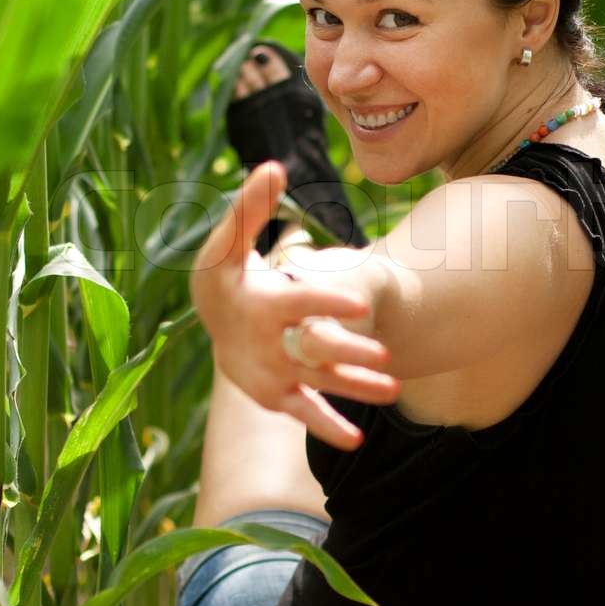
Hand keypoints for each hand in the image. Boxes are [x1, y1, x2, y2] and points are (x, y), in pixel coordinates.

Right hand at [190, 161, 397, 447]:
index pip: (297, 303)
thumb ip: (253, 206)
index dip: (326, 303)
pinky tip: (358, 440)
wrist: (210, 320)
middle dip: (347, 355)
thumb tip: (274, 165)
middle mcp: (264, 344)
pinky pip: (302, 413)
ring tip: (394, 392)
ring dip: (353, 389)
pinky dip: (327, 426)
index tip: (359, 302)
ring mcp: (269, 373)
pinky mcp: (274, 395)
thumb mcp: (230, 239)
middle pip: (310, 351)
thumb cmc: (226, 272)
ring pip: (317, 384)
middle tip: (387, 357)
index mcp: (258, 303)